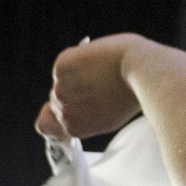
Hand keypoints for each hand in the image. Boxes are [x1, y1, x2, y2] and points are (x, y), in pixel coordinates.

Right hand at [35, 33, 154, 141]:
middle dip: (72, 89)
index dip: (52, 115)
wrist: (141, 72)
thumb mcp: (109, 118)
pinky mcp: (61, 68)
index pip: (44, 125)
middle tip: (96, 82)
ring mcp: (60, 89)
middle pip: (56, 98)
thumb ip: (88, 116)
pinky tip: (95, 58)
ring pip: (61, 78)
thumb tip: (80, 101)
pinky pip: (65, 61)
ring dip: (75, 72)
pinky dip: (77, 57)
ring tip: (99, 69)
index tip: (64, 107)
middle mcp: (63, 113)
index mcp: (74, 128)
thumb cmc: (133, 94)